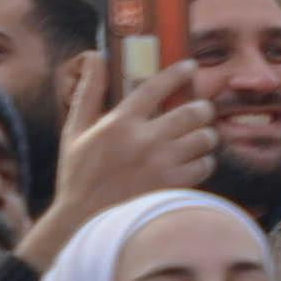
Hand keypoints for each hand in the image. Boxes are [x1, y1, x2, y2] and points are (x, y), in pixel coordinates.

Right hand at [23, 59, 225, 261]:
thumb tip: (95, 56)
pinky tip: (194, 163)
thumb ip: (88, 93)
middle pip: (193, 111)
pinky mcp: (172, 187)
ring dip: (205, 135)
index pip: (156, 86)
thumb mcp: (74, 132)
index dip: (178, 72)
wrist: (83, 224)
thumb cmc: (78, 177)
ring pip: (204, 138)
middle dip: (202, 108)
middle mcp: (144, 140)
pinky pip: (205, 165)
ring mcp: (161, 164)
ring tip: (198, 138)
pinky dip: (204, 162)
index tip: (191, 66)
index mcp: (119, 123)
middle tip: (200, 111)